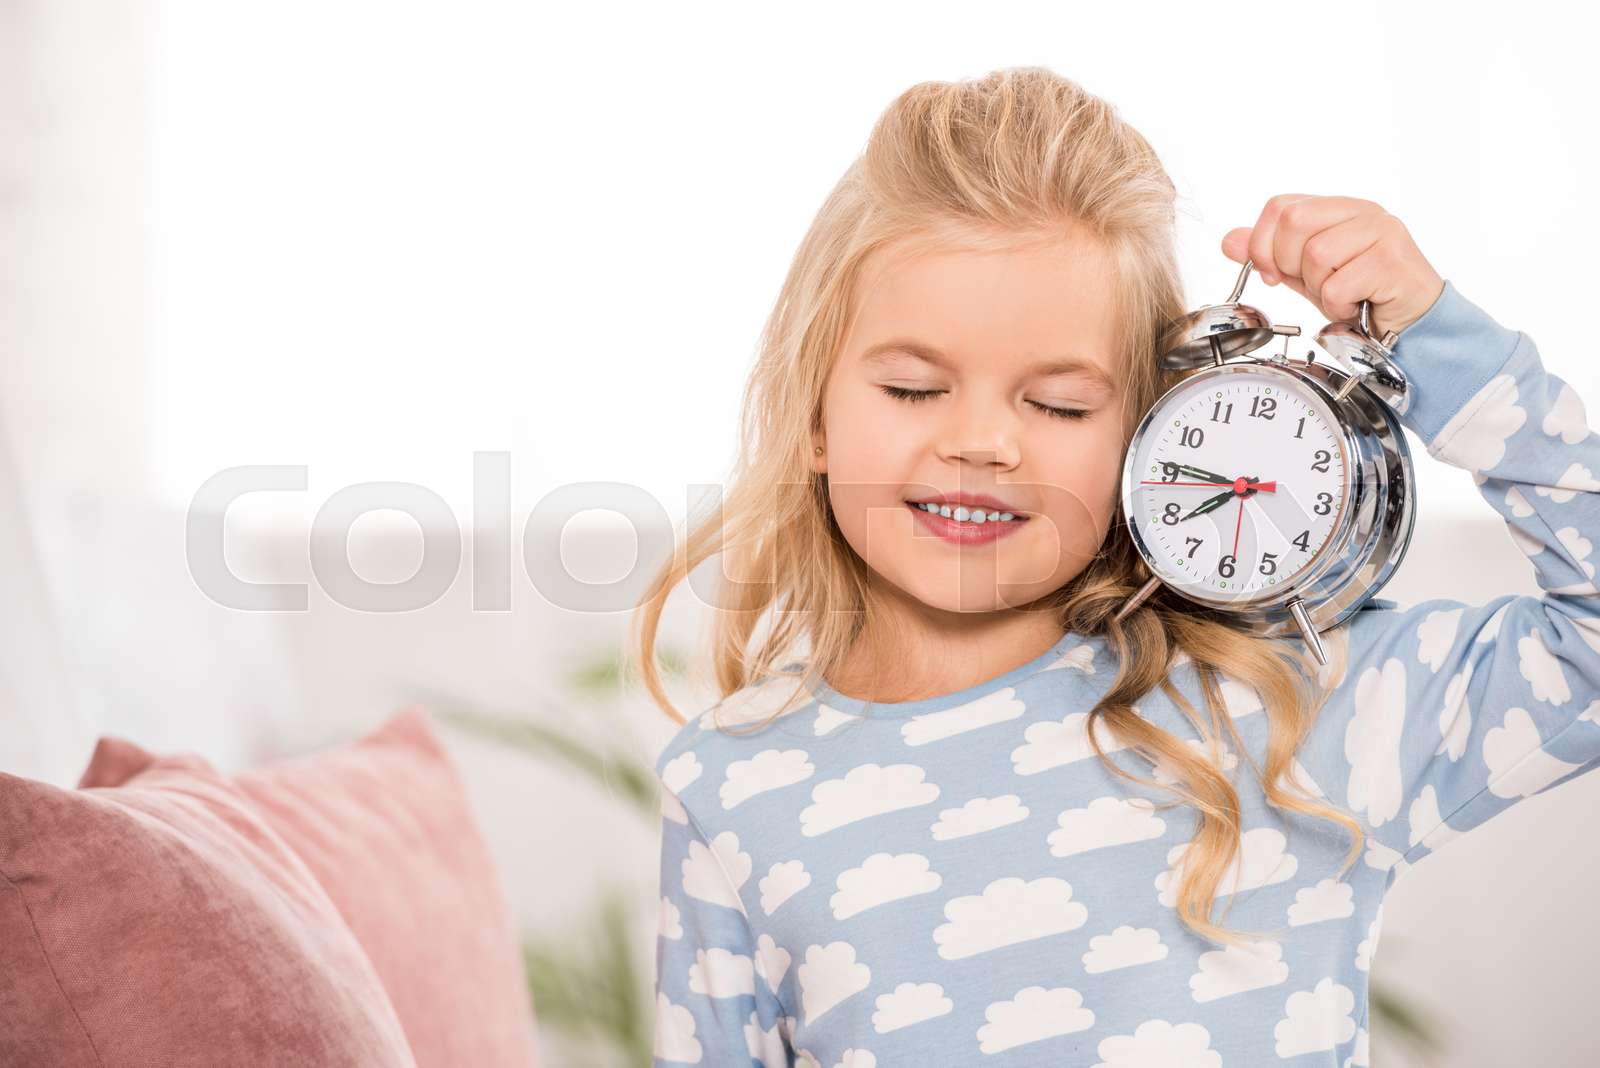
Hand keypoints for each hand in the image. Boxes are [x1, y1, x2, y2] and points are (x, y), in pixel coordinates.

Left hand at [1220, 195, 1445, 339]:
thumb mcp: (1305, 275)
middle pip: (1294, 222)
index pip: (1281, 206)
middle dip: (1289, 265)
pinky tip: (1356, 306)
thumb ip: (1270, 256)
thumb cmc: (1362, 296)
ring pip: (1317, 253)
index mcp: (1339, 208)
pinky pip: (1339, 284)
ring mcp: (1382, 232)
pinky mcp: (1393, 261)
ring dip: (1319, 288)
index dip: (1263, 243)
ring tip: (1341, 295)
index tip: (1272, 273)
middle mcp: (1363, 212)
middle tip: (1312, 284)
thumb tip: (1229, 241)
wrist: (1410, 324)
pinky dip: (1338, 306)